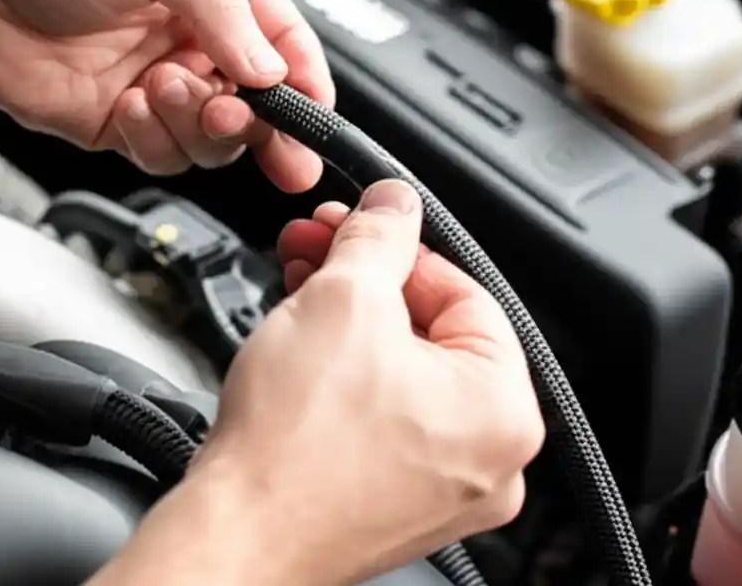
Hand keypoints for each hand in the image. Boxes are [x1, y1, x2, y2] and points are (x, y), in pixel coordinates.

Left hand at [0, 0, 333, 191]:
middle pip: (260, 103)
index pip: (284, 42)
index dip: (304, 80)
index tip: (310, 111)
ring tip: (158, 88)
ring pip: (217, 139)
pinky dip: (152, 139)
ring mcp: (165, 90)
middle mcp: (196, 43)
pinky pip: (167, 156)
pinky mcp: (129, 129)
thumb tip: (270, 68)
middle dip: (255, 119)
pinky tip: (124, 105)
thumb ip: (220, 8)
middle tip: (233, 116)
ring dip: (195, 123)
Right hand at [189, 179, 544, 583]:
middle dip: (366, 281)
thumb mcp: (342, 298)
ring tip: (298, 292)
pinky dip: (346, 378)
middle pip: (432, 334)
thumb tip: (394, 206)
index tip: (360, 226)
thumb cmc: (293, 447)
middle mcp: (490, 462)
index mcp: (505, 412)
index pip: (466, 293)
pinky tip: (302, 349)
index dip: (401, 248)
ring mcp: (443, 491)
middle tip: (318, 251)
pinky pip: (383, 419)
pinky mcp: (394, 506)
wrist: (236, 535)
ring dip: (349, 323)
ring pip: (402, 374)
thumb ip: (379, 235)